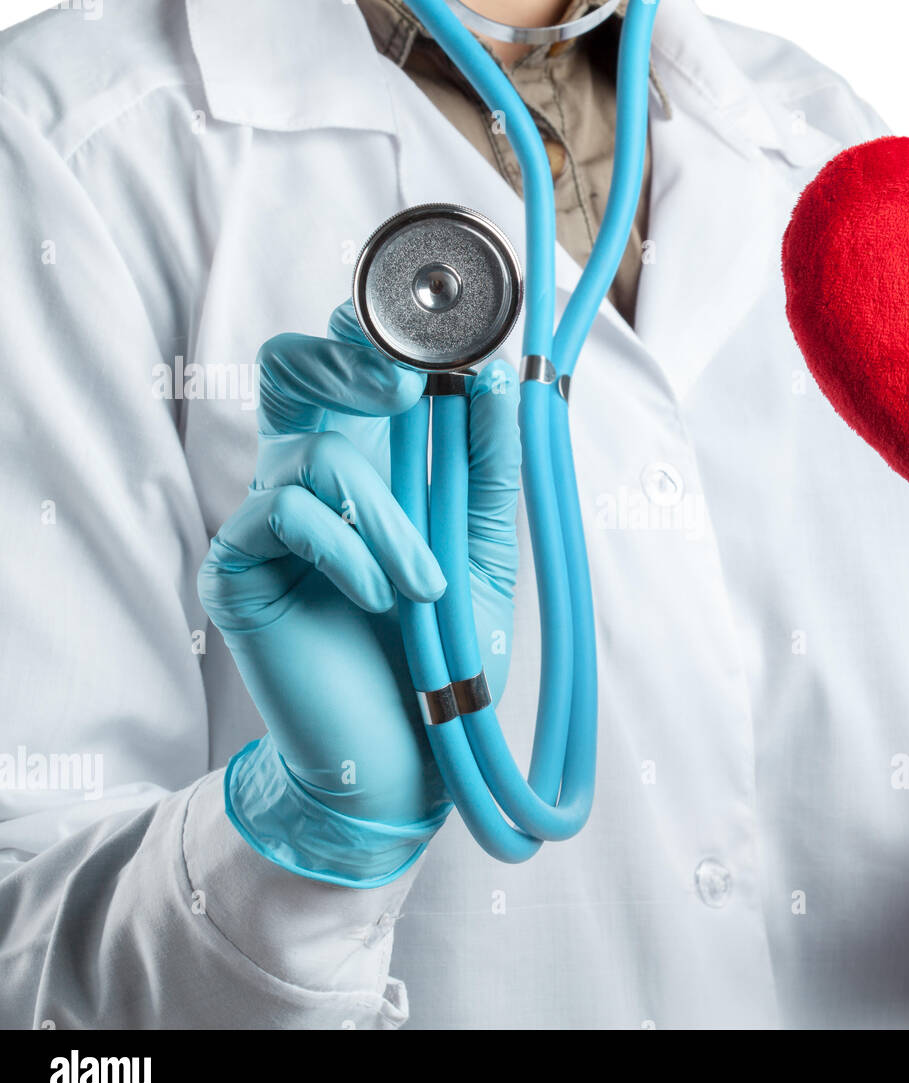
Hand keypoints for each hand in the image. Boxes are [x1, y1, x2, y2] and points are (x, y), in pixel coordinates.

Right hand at [198, 301, 520, 883]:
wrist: (407, 752)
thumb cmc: (444, 652)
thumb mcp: (484, 550)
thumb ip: (488, 466)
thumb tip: (497, 376)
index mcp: (367, 465)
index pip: (348, 364)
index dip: (375, 331)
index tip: (439, 336)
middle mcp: (309, 479)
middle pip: (287, 366)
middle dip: (345, 360)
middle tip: (404, 393)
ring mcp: (266, 522)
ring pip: (312, 453)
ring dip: (386, 516)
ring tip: (426, 585)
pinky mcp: (237, 569)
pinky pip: (283, 515)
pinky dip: (348, 552)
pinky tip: (382, 600)